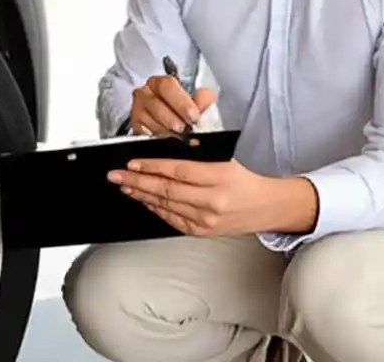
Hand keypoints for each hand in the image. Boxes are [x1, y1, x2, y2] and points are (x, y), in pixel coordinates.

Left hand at [107, 158, 316, 236]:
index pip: (178, 171)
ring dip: (141, 196)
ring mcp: (206, 220)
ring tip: (125, 186)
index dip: (151, 167)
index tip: (133, 163)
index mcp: (219, 178)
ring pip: (165, 206)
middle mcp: (211, 201)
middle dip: (136, 182)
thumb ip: (198, 156)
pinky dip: (155, 209)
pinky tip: (144, 201)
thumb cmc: (247, 181)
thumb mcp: (227, 160)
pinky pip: (172, 219)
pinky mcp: (202, 231)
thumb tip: (165, 152)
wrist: (268, 208)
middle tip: (116, 176)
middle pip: (166, 190)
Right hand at [130, 75, 215, 137]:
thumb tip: (205, 97)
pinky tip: (167, 140)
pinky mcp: (135, 126)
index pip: (167, 85)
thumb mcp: (197, 103)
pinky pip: (143, 132)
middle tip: (184, 129)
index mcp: (161, 83)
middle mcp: (145, 93)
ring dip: (165, 130)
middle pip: (155, 103)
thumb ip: (201, 99)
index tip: (193, 116)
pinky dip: (156, 137)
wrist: (173, 125)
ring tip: (178, 137)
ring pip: (148, 119)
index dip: (181, 102)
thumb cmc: (184, 111)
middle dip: (172, 118)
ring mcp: (137, 109)